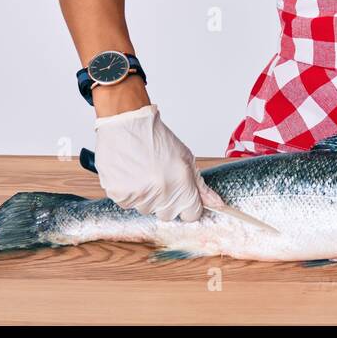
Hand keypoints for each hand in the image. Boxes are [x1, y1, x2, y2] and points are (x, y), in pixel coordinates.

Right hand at [92, 104, 224, 219]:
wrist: (127, 123)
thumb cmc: (156, 137)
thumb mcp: (185, 158)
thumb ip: (200, 186)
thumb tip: (216, 203)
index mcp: (182, 184)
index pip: (191, 214)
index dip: (188, 205)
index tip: (183, 196)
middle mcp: (161, 193)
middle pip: (168, 214)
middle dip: (167, 201)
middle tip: (160, 178)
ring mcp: (139, 196)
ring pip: (147, 209)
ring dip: (147, 196)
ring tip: (143, 172)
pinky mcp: (119, 195)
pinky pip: (128, 204)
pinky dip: (129, 192)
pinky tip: (130, 173)